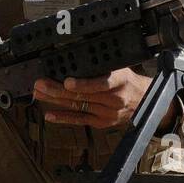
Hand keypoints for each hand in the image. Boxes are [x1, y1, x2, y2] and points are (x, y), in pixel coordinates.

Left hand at [34, 68, 159, 128]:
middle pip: (83, 95)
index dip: (82, 84)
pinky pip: (80, 120)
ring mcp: (107, 113)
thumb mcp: (120, 68)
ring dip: (55, 101)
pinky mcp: (101, 122)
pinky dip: (63, 118)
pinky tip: (49, 115)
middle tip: (41, 84)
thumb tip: (75, 60)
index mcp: (119, 81)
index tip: (67, 82)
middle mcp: (114, 99)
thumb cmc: (128, 81)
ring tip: (39, 94)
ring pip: (78, 107)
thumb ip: (101, 67)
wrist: (144, 100)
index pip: (100, 84)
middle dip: (58, 90)